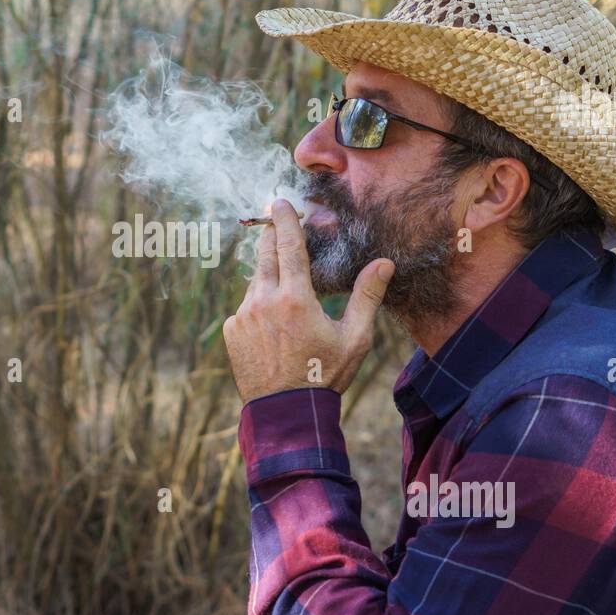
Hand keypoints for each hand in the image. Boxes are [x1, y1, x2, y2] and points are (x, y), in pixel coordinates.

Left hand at [222, 198, 394, 403]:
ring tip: (286, 292)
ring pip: (255, 284)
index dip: (285, 220)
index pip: (288, 246)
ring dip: (268, 279)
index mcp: (295, 298)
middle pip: (265, 255)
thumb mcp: (354, 338)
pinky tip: (273, 326)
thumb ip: (367, 296)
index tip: (280, 201)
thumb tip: (385, 263)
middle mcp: (263, 301)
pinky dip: (257, 307)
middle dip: (269, 235)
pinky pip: (244, 308)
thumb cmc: (325, 375)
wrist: (286, 413)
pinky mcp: (230, 331)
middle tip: (273, 218)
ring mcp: (242, 316)